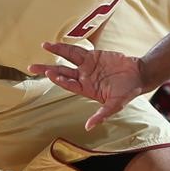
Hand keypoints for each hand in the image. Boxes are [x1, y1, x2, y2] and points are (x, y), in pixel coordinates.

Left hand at [30, 41, 147, 128]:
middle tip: (31, 67)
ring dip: (56, 52)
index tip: (51, 75)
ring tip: (44, 45)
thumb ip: (102, 115)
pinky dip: (67, 47)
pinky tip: (56, 43)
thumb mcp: (115, 105)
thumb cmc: (127, 92)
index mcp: (86, 89)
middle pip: (61, 72)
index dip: (60, 80)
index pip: (69, 84)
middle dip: (47, 69)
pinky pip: (77, 50)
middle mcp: (83, 77)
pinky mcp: (93, 56)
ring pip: (68, 58)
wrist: (138, 75)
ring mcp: (87, 66)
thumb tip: (89, 127)